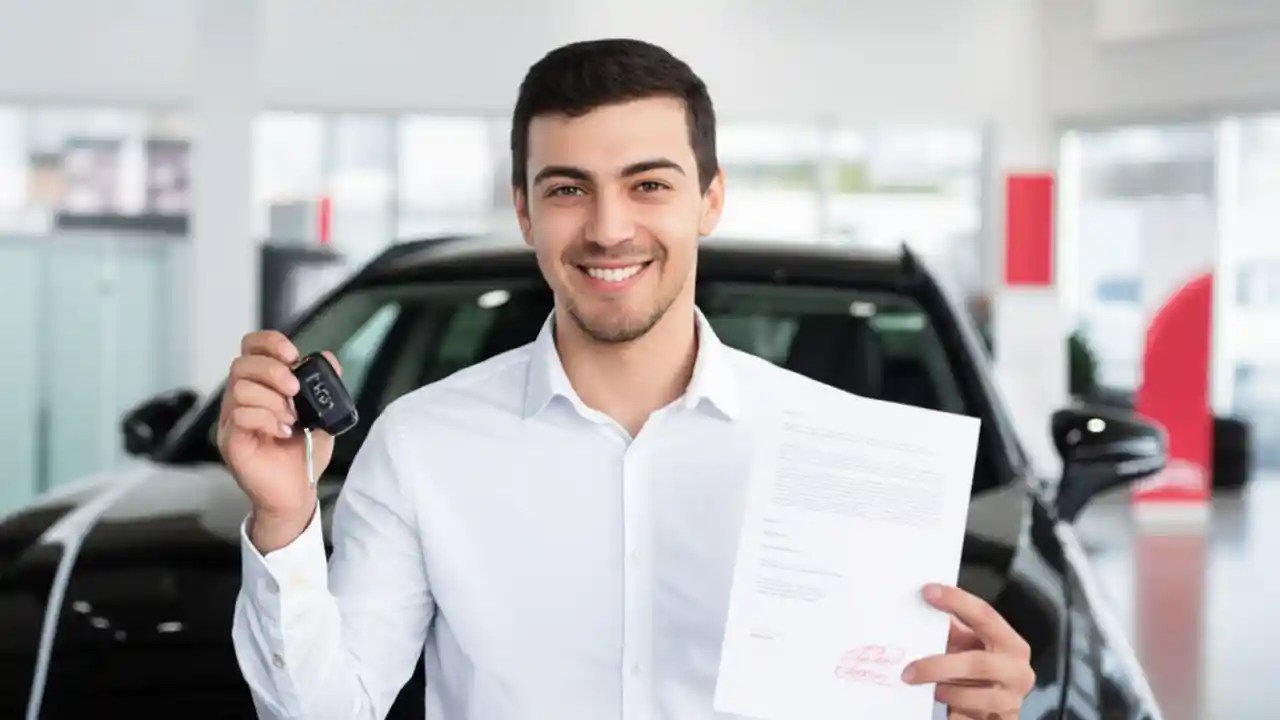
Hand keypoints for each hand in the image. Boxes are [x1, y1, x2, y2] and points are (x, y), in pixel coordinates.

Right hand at [216, 330, 342, 544]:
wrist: (297, 492)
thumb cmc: (303, 455)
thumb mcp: (321, 415)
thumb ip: (323, 387)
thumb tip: (330, 358)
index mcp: (261, 386)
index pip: (251, 348)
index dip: (269, 342)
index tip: (292, 354)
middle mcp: (241, 399)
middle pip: (241, 363)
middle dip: (272, 371)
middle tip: (294, 391)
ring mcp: (233, 419)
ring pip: (239, 388)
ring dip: (272, 400)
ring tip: (291, 419)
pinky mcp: (231, 440)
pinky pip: (240, 415)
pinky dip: (267, 419)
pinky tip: (282, 433)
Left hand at [901, 583, 1034, 718]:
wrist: (1000, 706)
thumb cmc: (982, 669)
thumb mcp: (972, 645)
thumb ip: (954, 629)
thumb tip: (921, 605)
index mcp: (1010, 643)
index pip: (985, 615)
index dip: (957, 602)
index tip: (928, 592)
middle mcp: (1017, 671)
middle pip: (977, 664)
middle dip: (938, 667)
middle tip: (909, 671)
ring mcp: (1010, 700)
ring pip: (973, 697)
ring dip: (945, 691)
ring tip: (930, 688)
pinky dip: (953, 715)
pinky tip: (942, 709)